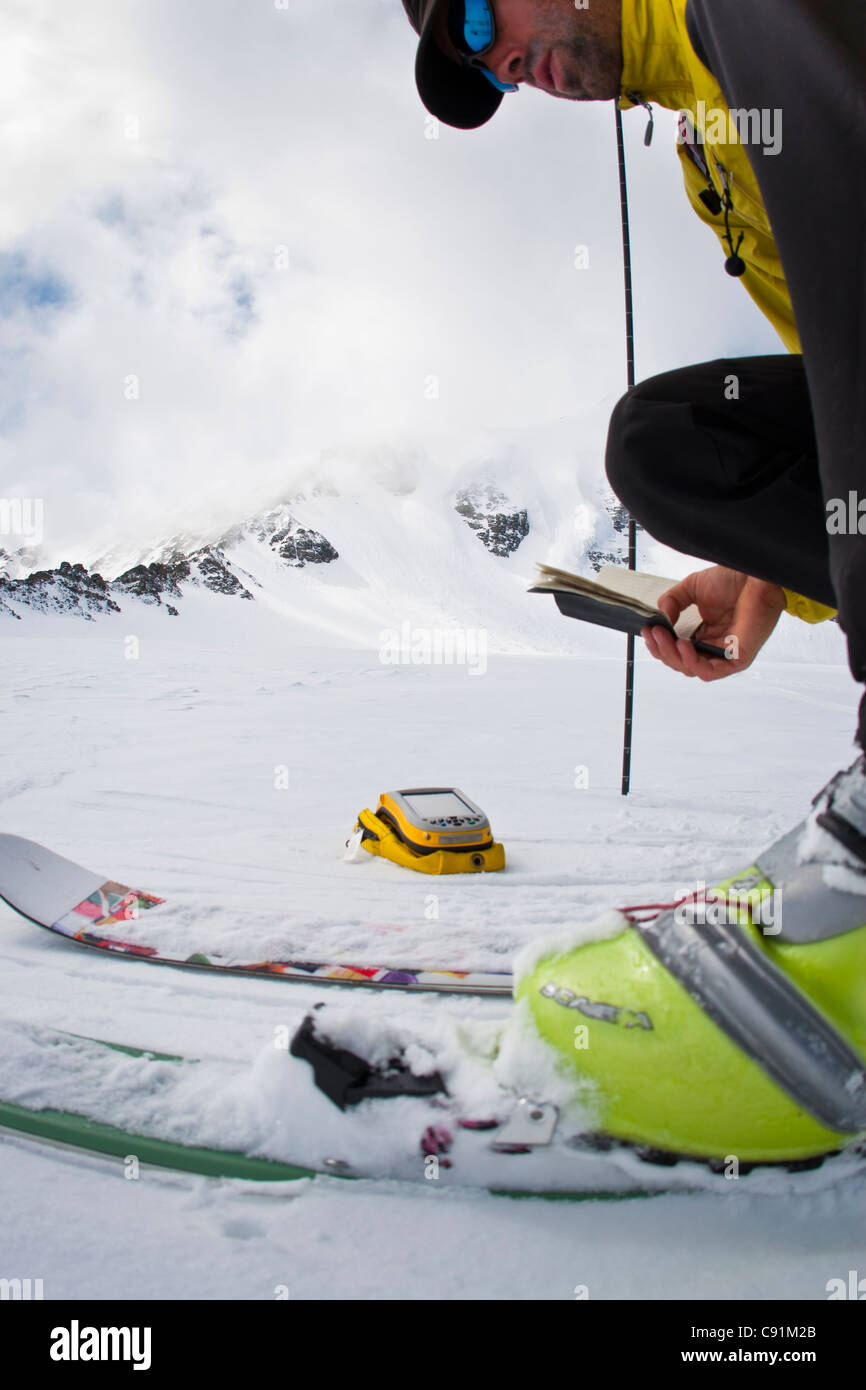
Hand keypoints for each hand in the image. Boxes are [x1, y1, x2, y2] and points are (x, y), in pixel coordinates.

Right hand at [642, 566, 785, 681]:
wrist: (754, 575)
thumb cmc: (732, 580)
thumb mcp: (691, 588)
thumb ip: (672, 601)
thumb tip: (660, 618)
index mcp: (703, 635)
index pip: (676, 651)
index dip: (659, 644)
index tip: (648, 630)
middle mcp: (713, 647)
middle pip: (680, 662)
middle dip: (662, 650)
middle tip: (654, 632)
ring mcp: (725, 655)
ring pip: (692, 670)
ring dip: (673, 656)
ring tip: (666, 638)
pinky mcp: (738, 659)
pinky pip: (711, 672)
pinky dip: (693, 663)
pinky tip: (684, 646)